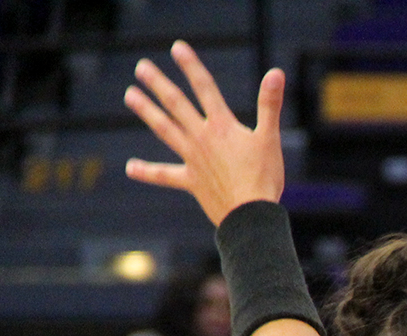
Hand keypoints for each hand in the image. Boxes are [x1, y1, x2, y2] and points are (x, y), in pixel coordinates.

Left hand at [124, 41, 285, 225]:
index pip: (205, 88)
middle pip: (177, 105)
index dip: (191, 66)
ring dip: (147, 111)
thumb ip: (269, 104)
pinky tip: (130, 167)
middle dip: (159, 84)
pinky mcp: (190, 181)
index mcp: (223, 126)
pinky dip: (147, 171)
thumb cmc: (264, 178)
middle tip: (141, 67)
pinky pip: (164, 175)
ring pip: (165, 130)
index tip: (176, 48)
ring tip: (130, 95)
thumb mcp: (270, 138)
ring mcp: (193, 159)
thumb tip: (276, 72)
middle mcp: (202, 138)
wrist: (250, 216)